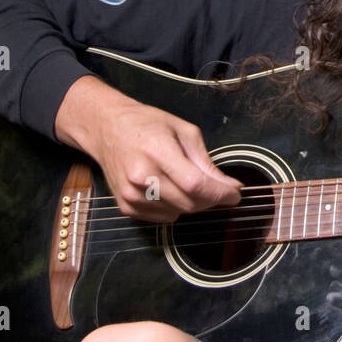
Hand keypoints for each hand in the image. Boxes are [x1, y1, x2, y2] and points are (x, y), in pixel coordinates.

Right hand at [54, 75, 243, 221]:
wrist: (106, 129)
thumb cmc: (146, 124)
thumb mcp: (184, 131)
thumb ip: (206, 161)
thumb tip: (229, 185)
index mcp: (158, 152)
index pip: (195, 185)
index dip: (220, 194)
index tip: (235, 194)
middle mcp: (141, 177)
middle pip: (189, 203)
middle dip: (212, 199)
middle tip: (219, 188)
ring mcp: (131, 195)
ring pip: (179, 213)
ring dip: (193, 203)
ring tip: (189, 182)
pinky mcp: (126, 207)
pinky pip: (163, 217)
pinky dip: (175, 207)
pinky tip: (170, 188)